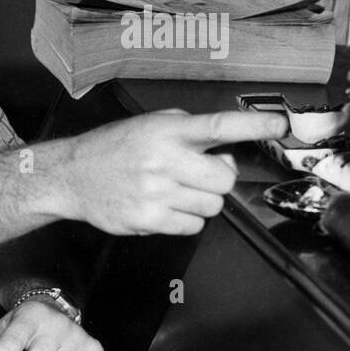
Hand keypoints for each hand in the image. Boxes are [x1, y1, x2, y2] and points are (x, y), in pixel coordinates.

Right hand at [54, 109, 288, 235]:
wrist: (70, 176)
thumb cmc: (111, 149)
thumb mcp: (147, 124)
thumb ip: (187, 129)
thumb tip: (227, 142)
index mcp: (166, 131)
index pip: (219, 126)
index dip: (254, 126)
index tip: (279, 126)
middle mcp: (162, 160)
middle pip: (224, 179)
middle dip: (217, 179)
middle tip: (197, 174)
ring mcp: (155, 192)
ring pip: (212, 207)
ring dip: (200, 201)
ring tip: (174, 191)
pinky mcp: (147, 219)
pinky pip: (192, 226)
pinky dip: (184, 219)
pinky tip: (162, 206)